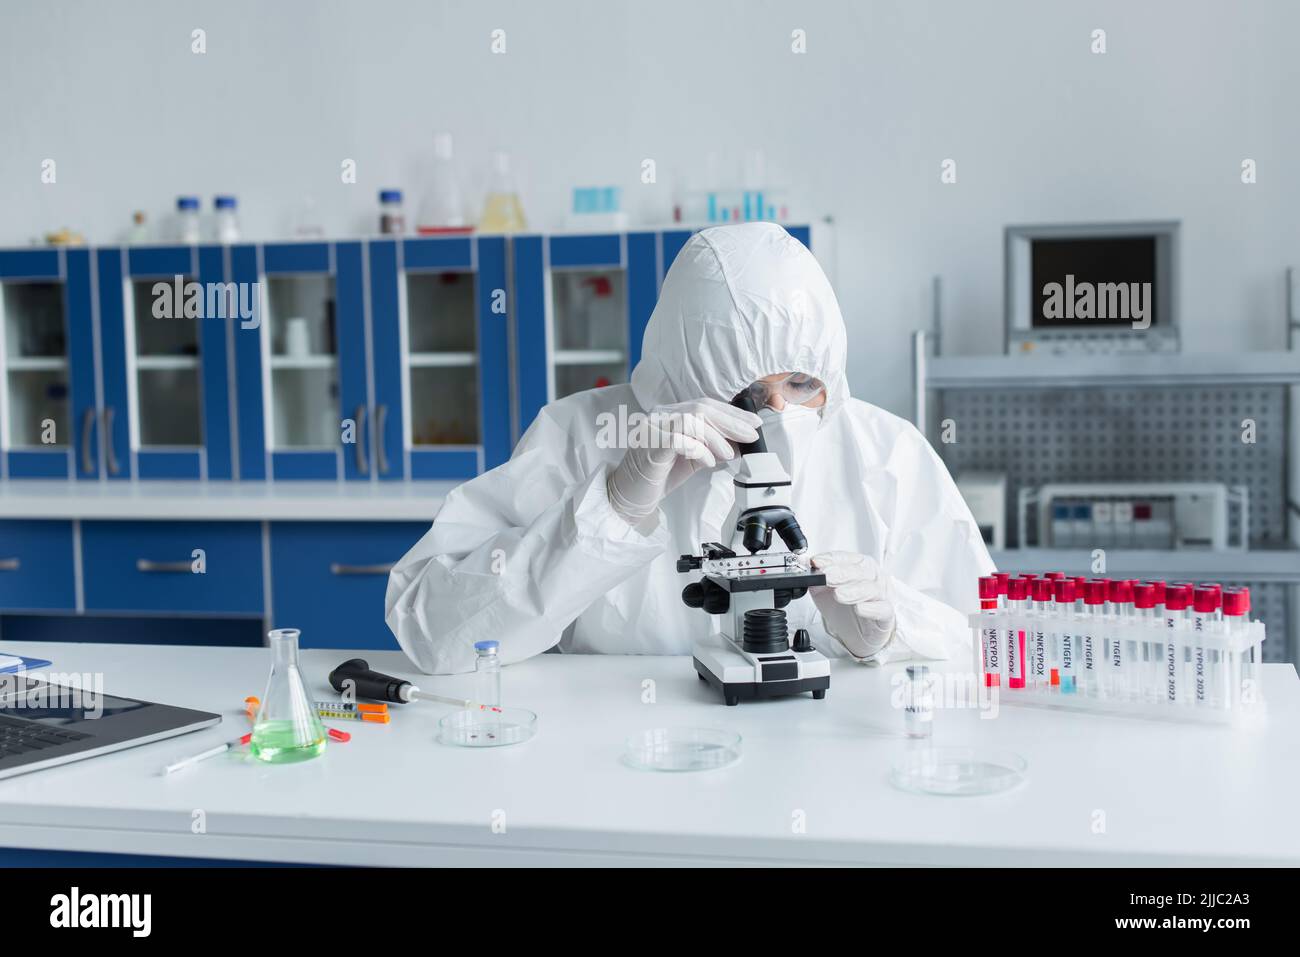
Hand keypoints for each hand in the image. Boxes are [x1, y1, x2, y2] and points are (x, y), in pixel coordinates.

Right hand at [606, 398, 760, 525]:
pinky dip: (699, 450)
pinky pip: (680, 440)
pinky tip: (708, 462)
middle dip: (731, 422)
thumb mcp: (692, 458)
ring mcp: (652, 428)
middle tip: (751, 436)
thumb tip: (740, 442)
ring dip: (716, 438)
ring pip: (692, 420)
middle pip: (701, 409)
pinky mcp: (649, 446)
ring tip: (728, 455)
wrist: (628, 496)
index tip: (754, 423)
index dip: (732, 413)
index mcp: (669, 414)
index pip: (705, 405)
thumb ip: (712, 446)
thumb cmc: (658, 476)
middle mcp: (659, 416)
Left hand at [810, 551, 895, 659]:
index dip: (829, 559)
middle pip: (859, 571)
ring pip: (871, 588)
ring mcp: (881, 594)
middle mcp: (872, 576)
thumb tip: (802, 566)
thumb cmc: (846, 606)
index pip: (844, 558)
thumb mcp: (825, 590)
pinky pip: (882, 609)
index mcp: (858, 565)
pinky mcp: (886, 613)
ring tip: (839, 594)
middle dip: (841, 573)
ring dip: (853, 590)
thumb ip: (815, 579)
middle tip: (826, 577)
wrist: (861, 631)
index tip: (815, 562)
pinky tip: (859, 608)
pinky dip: (870, 609)